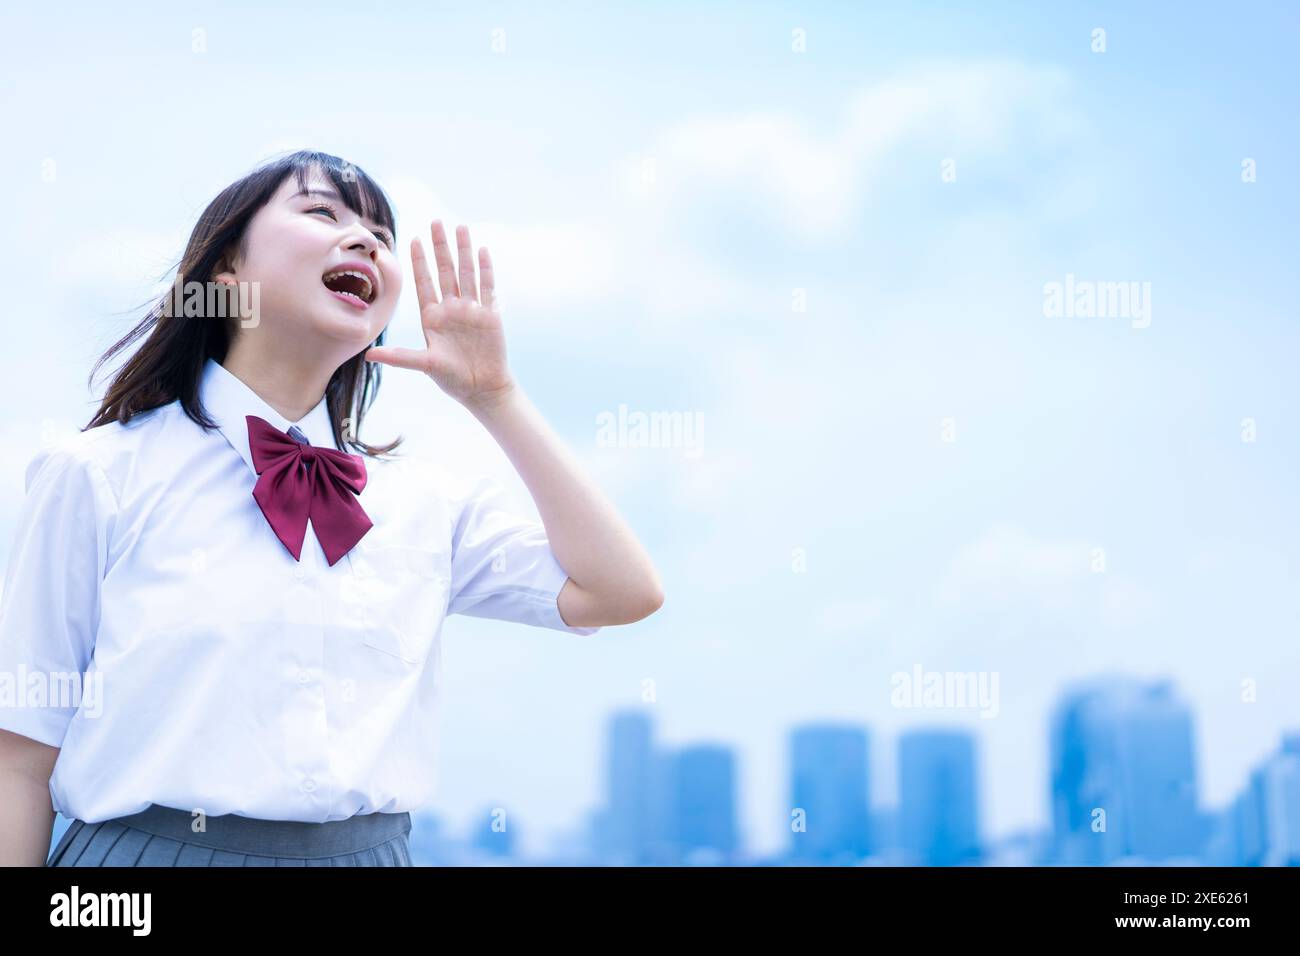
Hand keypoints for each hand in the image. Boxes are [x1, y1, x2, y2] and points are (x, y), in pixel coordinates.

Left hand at [365, 220, 515, 410]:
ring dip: (463, 251)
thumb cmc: (452, 380)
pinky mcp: (490, 315)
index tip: (412, 240)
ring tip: (460, 228)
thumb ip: (399, 357)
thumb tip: (368, 356)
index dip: (419, 261)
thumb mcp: (424, 365)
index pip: (424, 283)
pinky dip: (484, 269)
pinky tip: (481, 251)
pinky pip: (487, 287)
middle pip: (444, 271)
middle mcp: (451, 309)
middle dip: (440, 247)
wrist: (483, 389)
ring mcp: (471, 310)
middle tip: (435, 222)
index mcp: (432, 318)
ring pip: (466, 273)